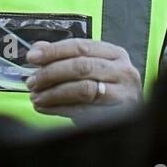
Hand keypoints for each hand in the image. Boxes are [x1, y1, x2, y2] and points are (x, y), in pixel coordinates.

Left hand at [24, 38, 141, 121]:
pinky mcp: (118, 116)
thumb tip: (37, 49)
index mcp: (115, 53)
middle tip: (31, 80)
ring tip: (35, 96)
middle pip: (81, 67)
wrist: (136, 120)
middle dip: (51, 73)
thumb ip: (66, 56)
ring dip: (53, 92)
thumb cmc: (109, 89)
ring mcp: (123, 94)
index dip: (54, 50)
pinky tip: (44, 108)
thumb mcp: (91, 67)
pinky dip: (59, 108)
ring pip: (83, 89)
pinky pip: (83, 110)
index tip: (32, 57)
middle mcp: (123, 71)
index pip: (81, 46)